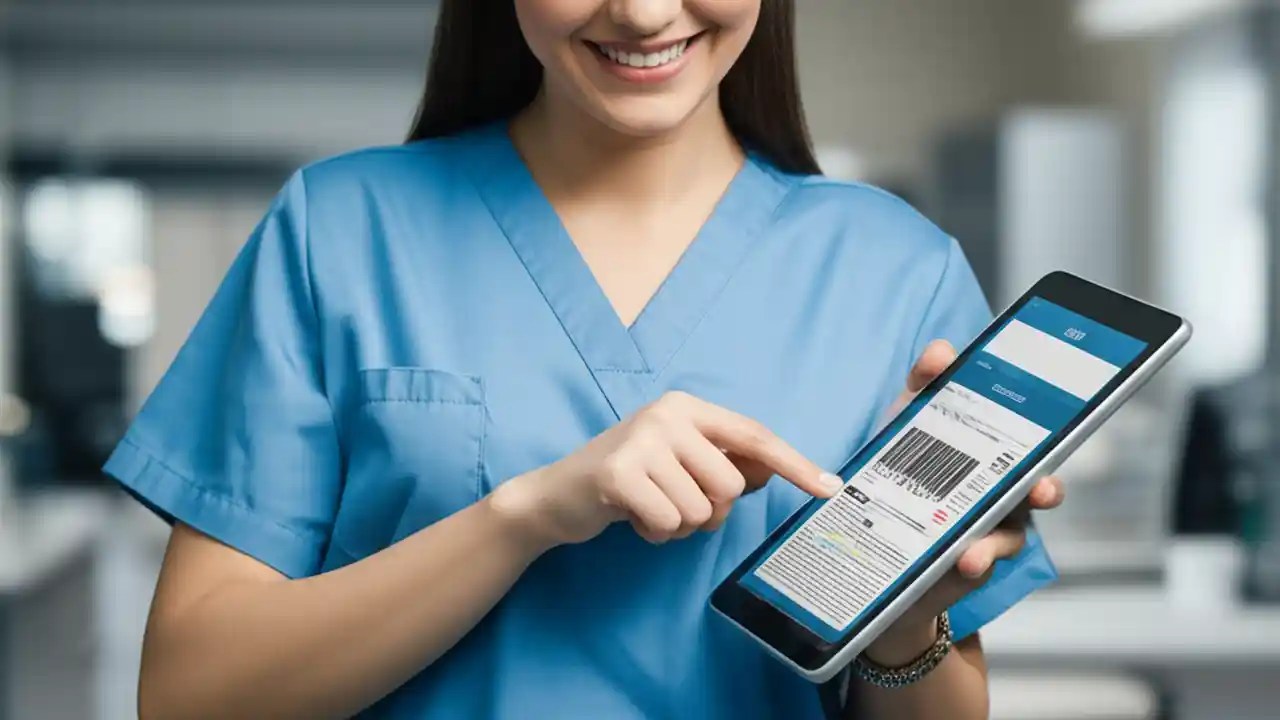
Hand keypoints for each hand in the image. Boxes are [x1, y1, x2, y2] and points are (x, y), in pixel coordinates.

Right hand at [489, 390, 841, 548]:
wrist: (556, 496)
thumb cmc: (628, 481)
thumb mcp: (679, 465)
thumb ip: (724, 464)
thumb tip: (770, 471)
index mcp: (687, 408)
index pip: (754, 436)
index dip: (794, 464)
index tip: (828, 487)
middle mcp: (666, 415)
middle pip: (731, 485)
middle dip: (710, 511)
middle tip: (674, 504)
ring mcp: (641, 441)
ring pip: (701, 510)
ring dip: (679, 525)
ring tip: (649, 509)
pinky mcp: (619, 474)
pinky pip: (668, 522)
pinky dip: (655, 533)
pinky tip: (632, 518)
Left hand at [864, 340, 1066, 665]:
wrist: (872, 529)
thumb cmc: (900, 466)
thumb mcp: (906, 418)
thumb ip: (924, 382)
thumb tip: (941, 351)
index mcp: (995, 450)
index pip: (1033, 437)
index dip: (1053, 429)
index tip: (1065, 420)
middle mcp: (1004, 487)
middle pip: (1039, 487)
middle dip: (1044, 488)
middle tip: (1041, 488)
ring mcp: (992, 525)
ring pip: (1014, 531)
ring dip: (998, 539)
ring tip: (977, 550)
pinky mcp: (976, 558)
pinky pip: (985, 559)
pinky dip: (977, 560)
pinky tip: (964, 561)